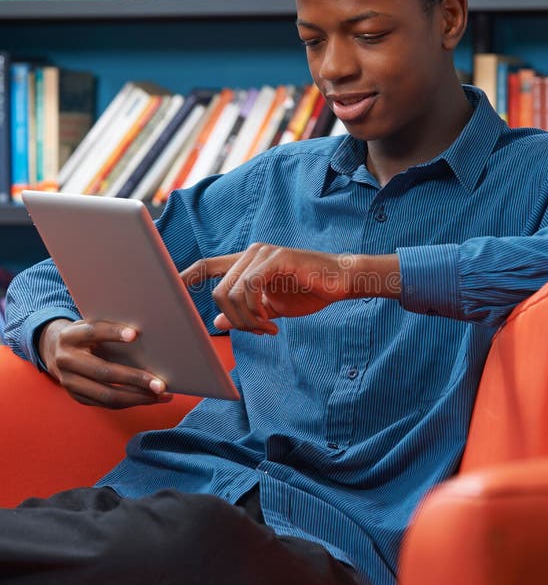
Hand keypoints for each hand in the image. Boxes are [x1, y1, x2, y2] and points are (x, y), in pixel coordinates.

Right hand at [38, 318, 171, 408]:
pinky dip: (131, 402)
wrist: (55, 351)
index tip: (135, 334)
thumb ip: (108, 328)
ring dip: (138, 397)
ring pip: (107, 395)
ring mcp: (69, 382)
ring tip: (161, 395)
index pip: (92, 331)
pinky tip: (150, 398)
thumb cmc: (85, 335)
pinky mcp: (77, 397)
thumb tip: (145, 333)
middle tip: (160, 383)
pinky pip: (107, 404)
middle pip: (103, 372)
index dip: (112, 333)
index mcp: (70, 336)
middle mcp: (66, 360)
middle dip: (135, 379)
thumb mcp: (89, 325)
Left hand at [181, 244, 400, 334]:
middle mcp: (250, 254)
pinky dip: (255, 310)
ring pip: (231, 291)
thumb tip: (215, 322)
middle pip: (216, 289)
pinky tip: (269, 321)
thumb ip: (244, 313)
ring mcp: (262, 254)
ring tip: (266, 328)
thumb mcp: (270, 308)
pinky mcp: (277, 258)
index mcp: (245, 263)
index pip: (206, 266)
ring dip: (245, 319)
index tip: (169, 293)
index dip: (185, 278)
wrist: (341, 281)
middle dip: (231, 319)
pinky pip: (251, 286)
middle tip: (256, 331)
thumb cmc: (309, 291)